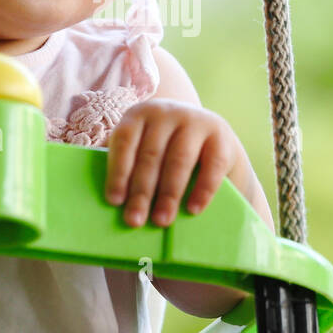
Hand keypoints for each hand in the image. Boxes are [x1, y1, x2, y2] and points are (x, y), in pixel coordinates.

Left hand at [105, 99, 237, 227]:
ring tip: (161, 221)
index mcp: (140, 113)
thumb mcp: (142, 144)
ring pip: (179, 160)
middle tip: (134, 221)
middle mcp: (167, 112)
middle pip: (151, 155)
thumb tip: (112, 199)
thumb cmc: (165, 148)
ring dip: (169, 194)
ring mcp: (196, 121)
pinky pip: (212, 165)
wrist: (211, 136)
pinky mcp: (221, 136)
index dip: (118, 171)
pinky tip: (192, 210)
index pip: (125, 141)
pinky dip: (202, 190)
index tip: (114, 201)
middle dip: (141, 192)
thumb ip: (125, 163)